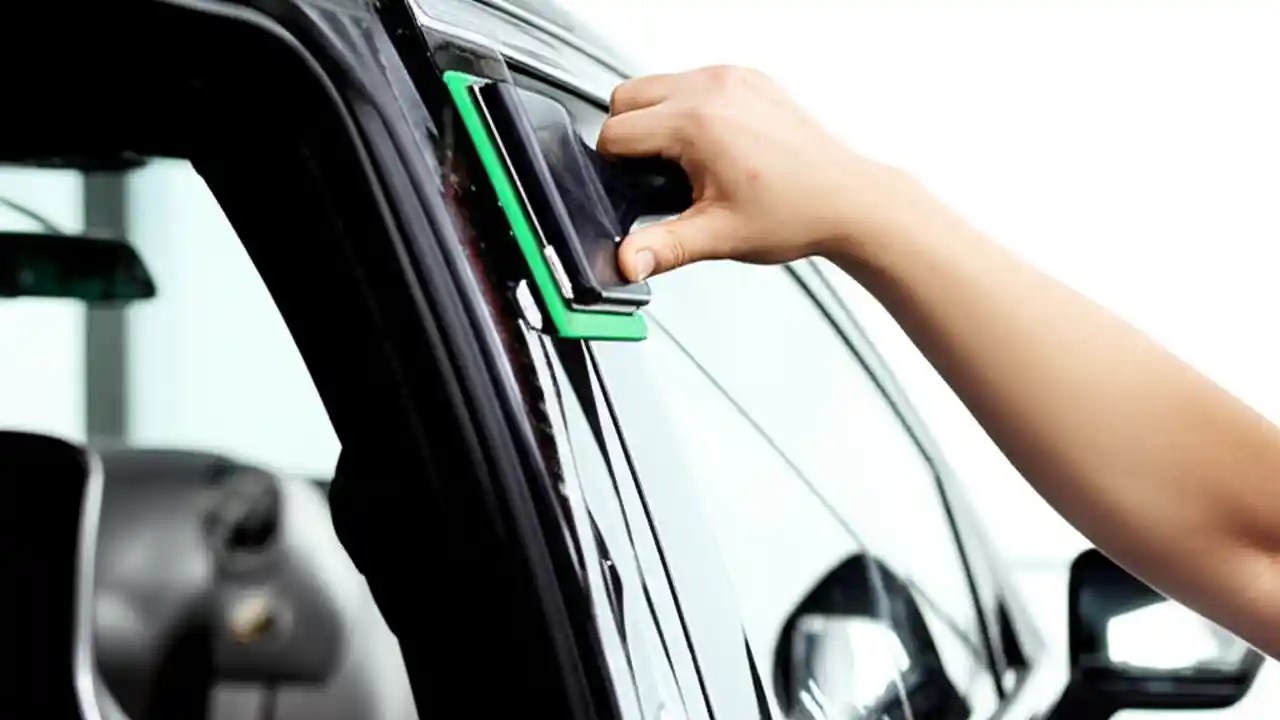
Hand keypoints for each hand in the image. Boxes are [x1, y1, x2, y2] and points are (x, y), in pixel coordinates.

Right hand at [599, 65, 929, 280]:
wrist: (847, 200)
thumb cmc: (797, 212)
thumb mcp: (717, 236)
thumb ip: (661, 248)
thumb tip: (624, 262)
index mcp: (697, 123)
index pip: (616, 131)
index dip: (616, 167)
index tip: (641, 188)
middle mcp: (713, 89)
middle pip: (627, 97)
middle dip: (630, 137)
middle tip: (660, 176)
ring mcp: (732, 79)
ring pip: (657, 85)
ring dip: (657, 120)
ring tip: (687, 163)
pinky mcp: (747, 78)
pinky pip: (693, 81)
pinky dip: (689, 108)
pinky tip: (711, 145)